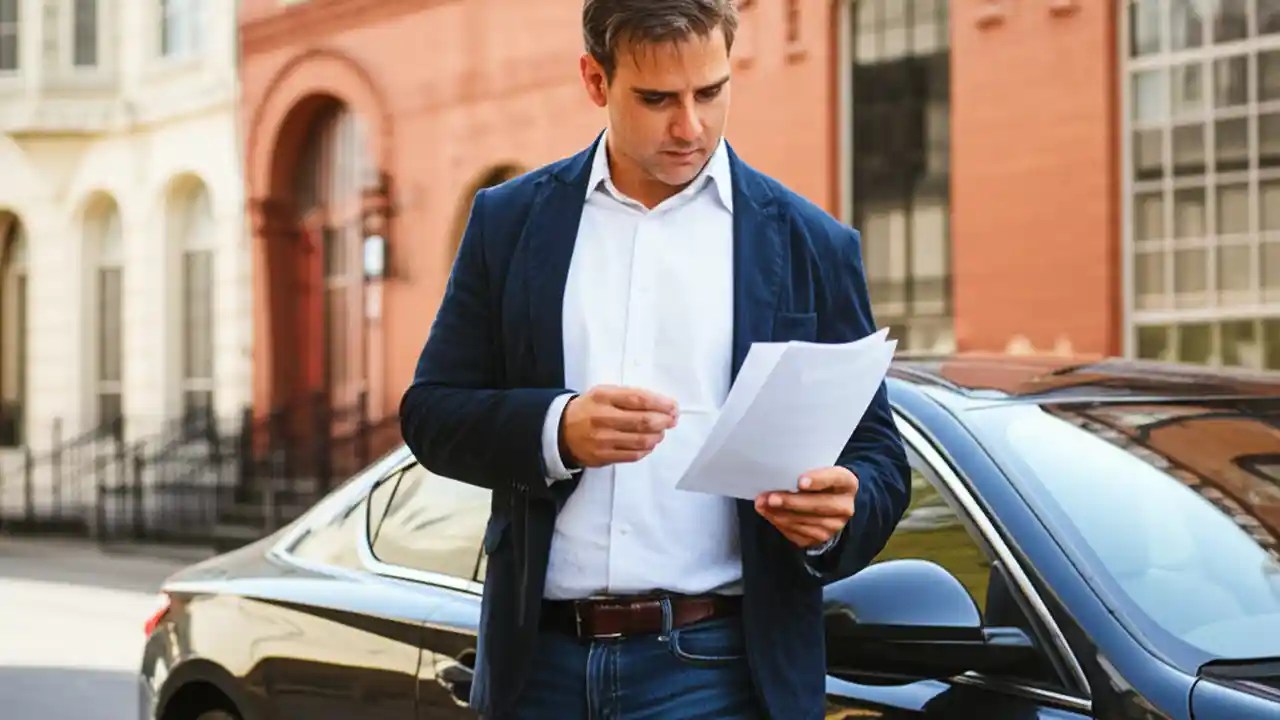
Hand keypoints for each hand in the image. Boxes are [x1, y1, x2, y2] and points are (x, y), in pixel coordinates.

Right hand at [560, 385, 677, 467]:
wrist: (561, 432)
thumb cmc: (589, 409)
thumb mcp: (604, 393)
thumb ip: (630, 396)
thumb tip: (661, 405)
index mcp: (603, 397)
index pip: (639, 399)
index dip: (661, 403)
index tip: (673, 406)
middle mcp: (602, 418)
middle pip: (643, 421)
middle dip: (664, 420)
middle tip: (671, 419)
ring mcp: (603, 440)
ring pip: (642, 440)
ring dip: (658, 436)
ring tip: (660, 431)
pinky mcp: (604, 457)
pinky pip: (634, 455)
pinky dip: (647, 449)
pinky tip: (648, 443)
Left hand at [755, 467, 857, 549]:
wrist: (828, 502)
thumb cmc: (818, 482)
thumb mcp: (817, 470)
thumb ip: (803, 471)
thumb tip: (777, 476)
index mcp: (847, 483)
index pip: (835, 479)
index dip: (818, 480)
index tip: (800, 482)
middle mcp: (845, 506)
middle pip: (818, 505)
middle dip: (791, 502)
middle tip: (771, 498)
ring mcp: (834, 526)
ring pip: (805, 521)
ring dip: (779, 513)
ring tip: (762, 504)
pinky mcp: (820, 539)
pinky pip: (797, 532)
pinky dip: (780, 522)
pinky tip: (769, 513)